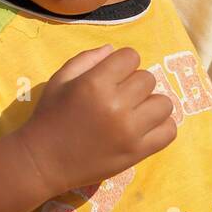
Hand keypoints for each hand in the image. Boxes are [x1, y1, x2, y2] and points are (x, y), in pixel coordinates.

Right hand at [16, 45, 176, 196]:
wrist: (42, 162)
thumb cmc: (49, 118)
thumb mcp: (59, 80)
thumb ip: (87, 59)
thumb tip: (113, 49)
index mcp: (95, 84)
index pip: (131, 56)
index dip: (123, 64)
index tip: (113, 76)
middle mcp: (116, 105)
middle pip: (149, 79)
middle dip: (135, 84)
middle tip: (120, 98)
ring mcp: (130, 130)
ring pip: (164, 103)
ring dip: (151, 105)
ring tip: (134, 113)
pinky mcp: (137, 152)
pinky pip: (169, 131)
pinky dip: (161, 127)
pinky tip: (145, 128)